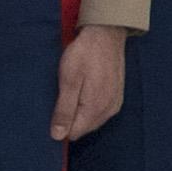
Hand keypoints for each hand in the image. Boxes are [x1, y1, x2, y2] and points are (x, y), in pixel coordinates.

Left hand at [52, 24, 128, 142]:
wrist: (106, 33)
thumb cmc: (85, 54)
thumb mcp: (68, 81)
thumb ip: (64, 110)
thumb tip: (57, 136)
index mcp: (95, 109)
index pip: (73, 133)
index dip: (60, 124)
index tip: (54, 105)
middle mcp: (108, 111)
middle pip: (83, 128)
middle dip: (70, 118)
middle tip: (63, 94)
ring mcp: (114, 104)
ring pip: (91, 120)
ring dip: (80, 111)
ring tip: (73, 89)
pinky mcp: (117, 96)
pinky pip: (100, 111)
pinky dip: (90, 106)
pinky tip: (84, 89)